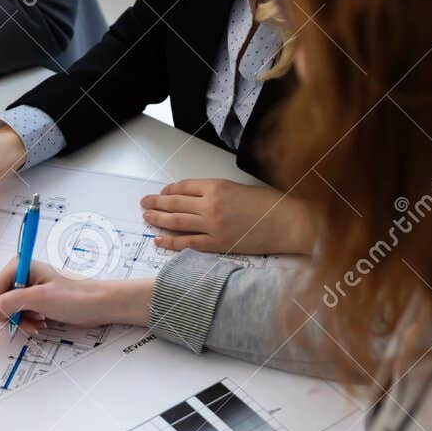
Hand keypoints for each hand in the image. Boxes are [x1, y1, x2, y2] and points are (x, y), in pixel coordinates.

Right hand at [0, 261, 152, 347]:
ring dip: (20, 323)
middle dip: (9, 320)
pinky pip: (18, 314)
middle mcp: (18, 274)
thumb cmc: (76, 296)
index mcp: (17, 267)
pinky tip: (41, 322)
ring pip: (7, 312)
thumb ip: (13, 301)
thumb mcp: (41, 298)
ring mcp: (25, 286)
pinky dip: (26, 323)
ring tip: (38, 323)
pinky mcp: (32, 298)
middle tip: (28, 326)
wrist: (99, 304)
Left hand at [141, 179, 315, 254]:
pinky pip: (187, 243)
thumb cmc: (269, 204)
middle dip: (156, 203)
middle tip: (144, 203)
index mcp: (217, 186)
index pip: (184, 187)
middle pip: (175, 203)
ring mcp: (212, 226)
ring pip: (177, 222)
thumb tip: (196, 199)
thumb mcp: (240, 188)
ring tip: (146, 217)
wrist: (287, 223)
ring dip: (158, 219)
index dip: (169, 190)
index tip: (161, 193)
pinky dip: (170, 241)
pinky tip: (158, 239)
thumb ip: (217, 192)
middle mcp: (211, 205)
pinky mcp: (217, 244)